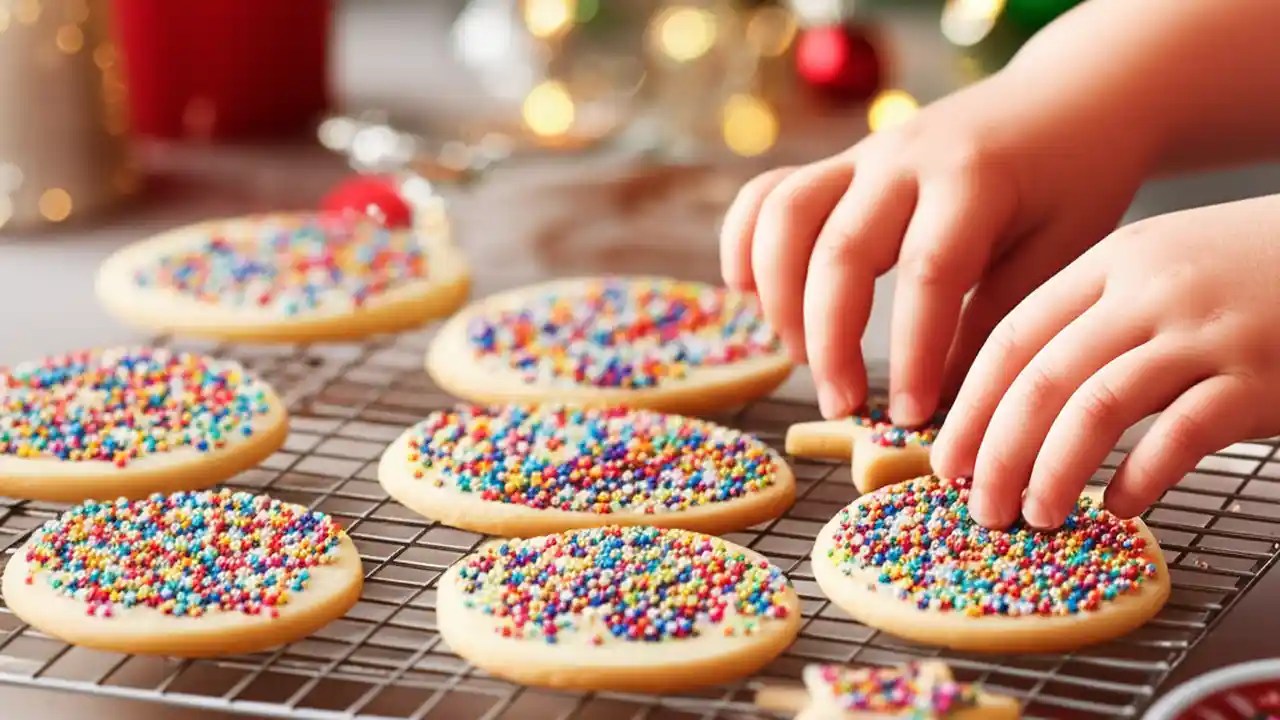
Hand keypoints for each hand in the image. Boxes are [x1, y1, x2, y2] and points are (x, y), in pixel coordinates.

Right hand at [719, 57, 1153, 424]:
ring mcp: (863, 156)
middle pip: (839, 251)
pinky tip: (746, 292)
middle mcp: (905, 160)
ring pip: (786, 217)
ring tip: (800, 354)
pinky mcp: (838, 163)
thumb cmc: (1074, 182)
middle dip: (829, 341)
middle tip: (843, 404)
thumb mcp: (1060, 252)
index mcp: (973, 181)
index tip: (911, 417)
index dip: (912, 354)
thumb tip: (945, 406)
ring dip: (780, 296)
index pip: (927, 274)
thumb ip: (995, 321)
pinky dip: (744, 241)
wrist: (1070, 97)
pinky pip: (768, 194)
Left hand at [932, 195, 1279, 528]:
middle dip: (996, 451)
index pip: (1013, 338)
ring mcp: (1207, 333)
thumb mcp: (1162, 268)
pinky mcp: (1260, 378)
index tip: (947, 456)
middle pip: (1041, 379)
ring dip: (1052, 472)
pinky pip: (1180, 436)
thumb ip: (1094, 319)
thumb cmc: (1250, 272)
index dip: (970, 405)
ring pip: (1097, 408)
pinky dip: (1138, 478)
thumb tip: (1016, 402)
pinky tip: (1119, 505)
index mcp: (1112, 264)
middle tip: (979, 504)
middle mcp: (1150, 292)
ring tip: (1034, 515)